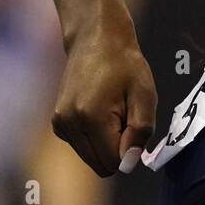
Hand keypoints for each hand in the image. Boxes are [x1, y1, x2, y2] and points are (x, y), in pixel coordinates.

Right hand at [52, 17, 156, 176]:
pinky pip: (84, 146)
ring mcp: (60, 125)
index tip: (133, 120)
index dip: (131, 149)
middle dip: (118, 147)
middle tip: (124, 115)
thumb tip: (128, 165)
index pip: (113, 162)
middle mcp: (68, 125)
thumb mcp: (145, 94)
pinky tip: (101, 109)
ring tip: (113, 110)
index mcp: (90, 118)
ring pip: (91, 157)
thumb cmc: (126, 65)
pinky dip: (96, 136)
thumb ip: (140, 132)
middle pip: (100, 164)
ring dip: (107, 141)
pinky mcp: (58, 124)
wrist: (95, 39)